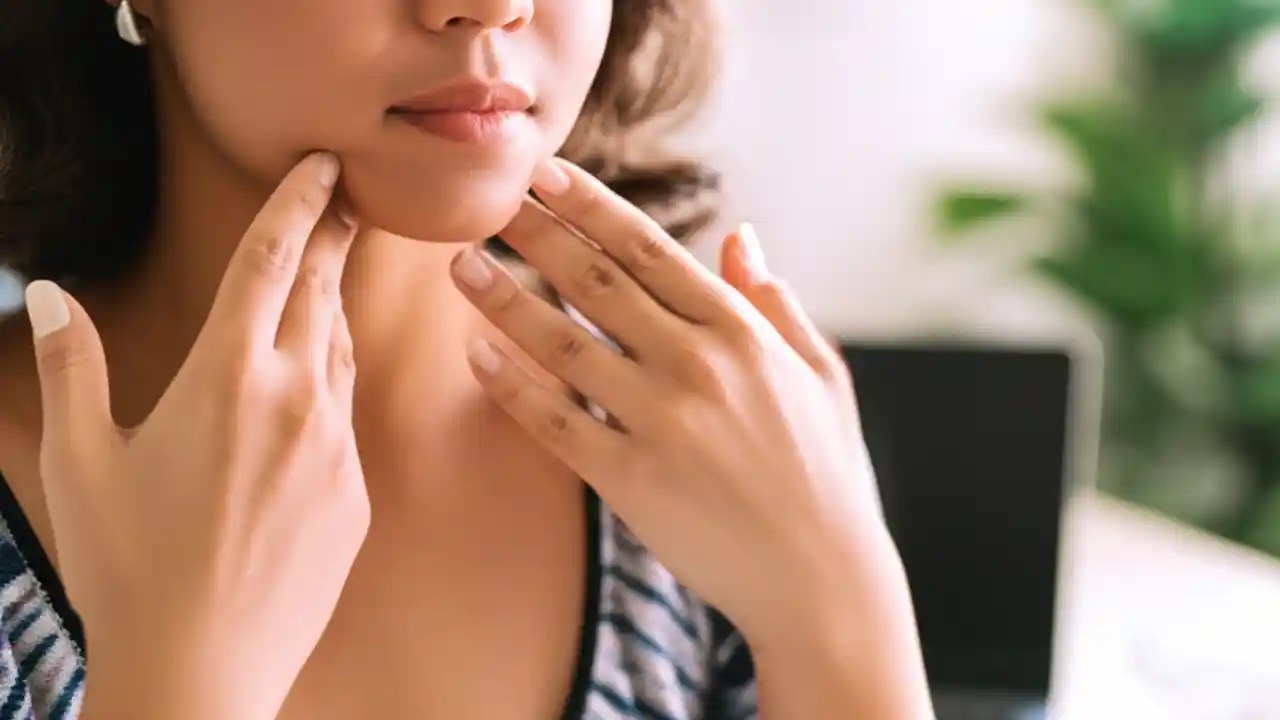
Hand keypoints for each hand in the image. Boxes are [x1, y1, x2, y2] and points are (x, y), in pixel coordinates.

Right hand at [25, 152, 368, 719]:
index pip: (271, 261)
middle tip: (347, 198)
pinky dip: (328, 387)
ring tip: (330, 278)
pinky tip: (312, 389)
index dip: (299, 203)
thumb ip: (72, 367)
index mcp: (229, 377)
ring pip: (339, 353)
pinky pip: (344, 419)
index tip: (325, 166)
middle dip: (331, 238)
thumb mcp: (80, 462)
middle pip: (320, 293)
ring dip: (332, 309)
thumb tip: (51, 296)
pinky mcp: (356, 494)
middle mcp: (297, 399)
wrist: (204, 669)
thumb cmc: (130, 566)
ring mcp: (335, 448)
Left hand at [449, 157, 892, 645]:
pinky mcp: (630, 481)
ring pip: (563, 344)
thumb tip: (741, 235)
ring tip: (461, 266)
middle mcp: (698, 365)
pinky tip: (476, 353)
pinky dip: (511, 385)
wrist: (821, 581)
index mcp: (742, 331)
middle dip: (536, 233)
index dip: (591, 206)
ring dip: (504, 299)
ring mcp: (661, 423)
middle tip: (491, 200)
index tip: (546, 174)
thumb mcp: (821, 374)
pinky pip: (554, 422)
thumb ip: (774, 302)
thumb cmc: (826, 473)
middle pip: (596, 282)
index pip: (649, 249)